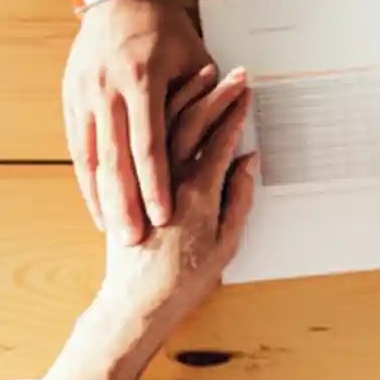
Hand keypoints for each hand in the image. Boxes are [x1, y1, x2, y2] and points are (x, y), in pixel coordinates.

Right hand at [63, 0, 211, 244]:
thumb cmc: (166, 27)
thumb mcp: (195, 56)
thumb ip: (208, 99)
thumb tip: (228, 136)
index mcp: (143, 81)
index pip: (149, 145)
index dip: (155, 184)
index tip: (162, 216)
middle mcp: (110, 90)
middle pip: (116, 159)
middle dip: (124, 204)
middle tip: (132, 241)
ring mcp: (86, 96)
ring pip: (92, 157)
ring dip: (101, 198)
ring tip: (112, 232)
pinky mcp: (72, 100)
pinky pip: (78, 148)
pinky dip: (86, 180)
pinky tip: (96, 204)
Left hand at [99, 66, 255, 316]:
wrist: (134, 304)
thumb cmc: (182, 282)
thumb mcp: (226, 246)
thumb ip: (239, 199)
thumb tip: (247, 162)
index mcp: (196, 193)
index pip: (220, 140)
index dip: (236, 113)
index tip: (248, 93)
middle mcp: (168, 179)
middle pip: (193, 123)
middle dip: (218, 95)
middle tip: (237, 77)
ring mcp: (146, 178)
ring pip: (164, 124)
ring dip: (188, 97)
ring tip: (204, 75)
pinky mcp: (131, 182)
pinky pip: (143, 138)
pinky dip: (160, 116)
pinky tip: (171, 101)